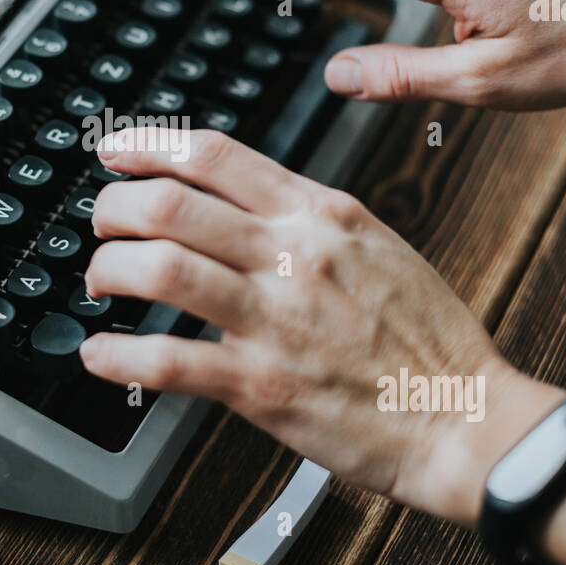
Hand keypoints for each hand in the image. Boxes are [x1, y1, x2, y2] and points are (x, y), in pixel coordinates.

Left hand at [80, 128, 564, 525]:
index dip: (149, 147)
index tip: (116, 152)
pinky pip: (168, 361)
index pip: (217, 155)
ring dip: (109, 268)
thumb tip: (246, 202)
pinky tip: (99, 354)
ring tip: (100, 280)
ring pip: (161, 267)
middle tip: (101, 223)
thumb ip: (309, 220)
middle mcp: (294, 255)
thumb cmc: (428, 339)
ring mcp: (275, 318)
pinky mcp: (262, 384)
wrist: (466, 417)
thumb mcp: (376, 245)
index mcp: (321, 214)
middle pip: (172, 203)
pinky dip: (118, 355)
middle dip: (114, 207)